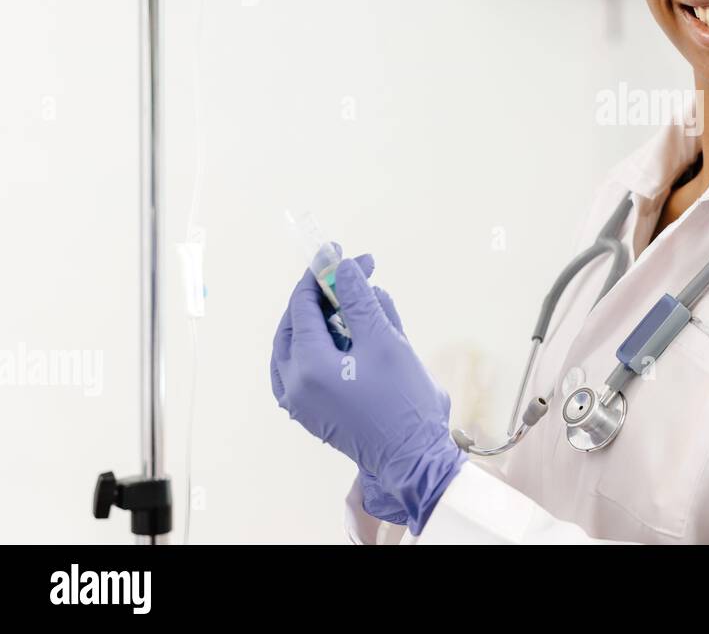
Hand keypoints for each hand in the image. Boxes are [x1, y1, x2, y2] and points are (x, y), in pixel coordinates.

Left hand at [271, 253, 466, 532]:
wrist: (412, 458)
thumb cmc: (403, 400)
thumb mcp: (385, 341)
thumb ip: (359, 300)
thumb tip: (343, 267)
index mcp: (306, 366)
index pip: (303, 305)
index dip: (322, 274)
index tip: (341, 252)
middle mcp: (292, 385)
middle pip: (294, 324)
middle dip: (322, 295)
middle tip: (351, 275)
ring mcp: (298, 402)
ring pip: (296, 345)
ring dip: (321, 319)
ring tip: (351, 302)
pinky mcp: (310, 412)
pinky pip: (303, 367)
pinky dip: (321, 344)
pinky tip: (346, 334)